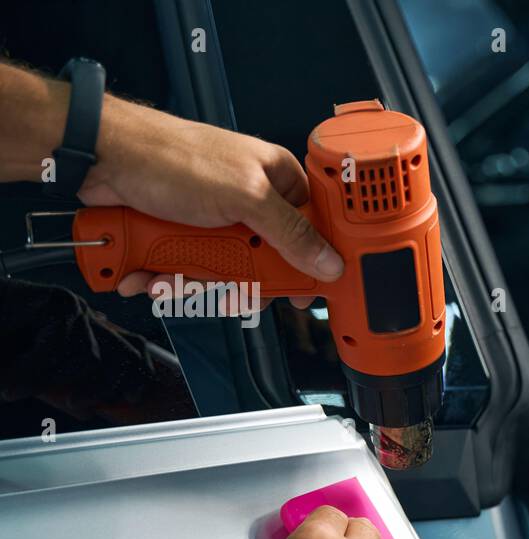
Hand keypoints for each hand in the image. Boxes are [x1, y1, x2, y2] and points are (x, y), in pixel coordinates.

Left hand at [81, 96, 336, 310]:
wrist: (103, 158)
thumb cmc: (170, 157)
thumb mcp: (245, 197)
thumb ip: (291, 233)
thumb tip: (328, 262)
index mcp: (275, 179)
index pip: (313, 228)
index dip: (311, 264)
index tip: (304, 294)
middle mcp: (248, 200)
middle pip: (266, 261)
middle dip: (238, 283)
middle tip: (230, 294)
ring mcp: (214, 219)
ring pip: (223, 272)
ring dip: (192, 284)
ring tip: (170, 276)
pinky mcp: (182, 235)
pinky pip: (188, 271)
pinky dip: (167, 278)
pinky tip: (151, 272)